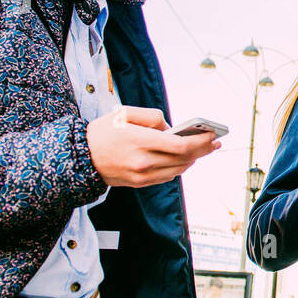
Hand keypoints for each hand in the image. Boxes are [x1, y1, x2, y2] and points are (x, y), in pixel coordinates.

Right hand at [87, 105, 220, 187]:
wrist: (81, 157)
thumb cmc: (103, 132)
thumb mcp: (125, 113)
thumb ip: (152, 116)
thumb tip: (171, 127)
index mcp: (140, 141)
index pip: (180, 145)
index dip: (201, 141)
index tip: (212, 134)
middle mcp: (144, 162)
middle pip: (184, 159)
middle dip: (203, 150)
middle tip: (216, 142)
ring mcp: (143, 175)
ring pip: (179, 169)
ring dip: (194, 159)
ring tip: (205, 149)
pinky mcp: (140, 183)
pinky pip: (168, 176)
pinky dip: (180, 167)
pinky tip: (185, 158)